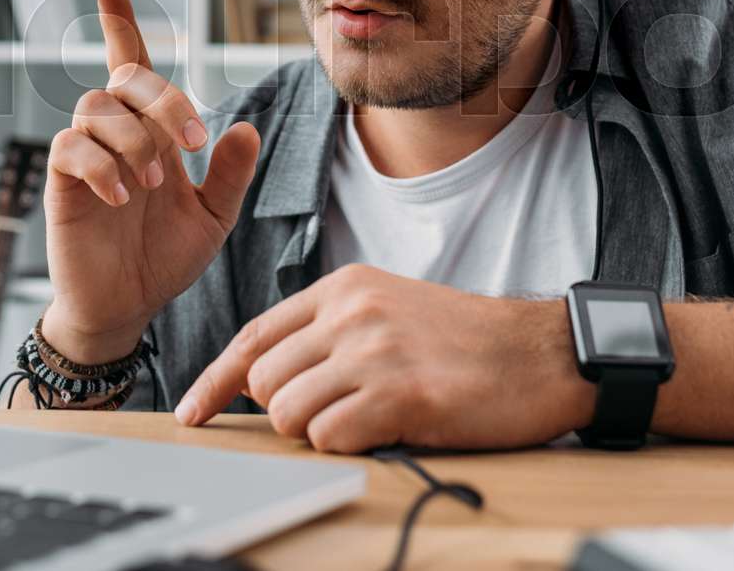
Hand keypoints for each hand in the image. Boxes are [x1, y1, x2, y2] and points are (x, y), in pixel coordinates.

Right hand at [42, 0, 260, 362]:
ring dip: (133, 138)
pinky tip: (122, 197)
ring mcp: (85, 157)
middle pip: (126, 75)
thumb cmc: (164, 259)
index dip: (119, 21)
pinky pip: (70, 150)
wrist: (128, 307)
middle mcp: (116, 134)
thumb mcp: (213, 218)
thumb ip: (229, 175)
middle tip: (191, 143)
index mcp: (150, 131)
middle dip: (164, 99)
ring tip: (154, 184)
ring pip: (96, 106)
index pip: (132, 62)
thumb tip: (246, 128)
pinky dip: (101, 166)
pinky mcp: (61, 185)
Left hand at [175, 264, 591, 452]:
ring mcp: (373, 351)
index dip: (215, 380)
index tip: (193, 411)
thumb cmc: (466, 340)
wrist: (540, 353)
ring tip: (367, 418)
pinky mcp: (398, 394)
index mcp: (344, 289)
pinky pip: (328, 437)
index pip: (254, 336)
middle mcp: (351, 313)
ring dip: (317, 430)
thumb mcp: (389, 309)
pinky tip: (385, 428)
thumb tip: (270, 376)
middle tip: (334, 412)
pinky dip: (347, 445)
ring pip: (287, 413)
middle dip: (283, 411)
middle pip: (263, 381)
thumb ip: (330, 331)